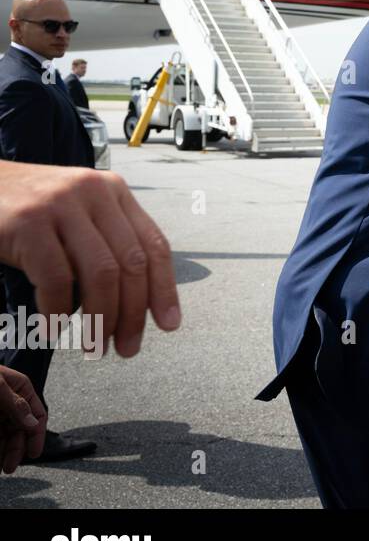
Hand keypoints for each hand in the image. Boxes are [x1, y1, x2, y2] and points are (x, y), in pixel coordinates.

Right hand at [0, 161, 179, 357]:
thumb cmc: (28, 210)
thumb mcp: (77, 213)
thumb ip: (106, 241)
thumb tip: (137, 300)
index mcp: (115, 191)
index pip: (154, 245)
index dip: (165, 289)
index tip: (169, 325)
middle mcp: (95, 193)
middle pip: (132, 264)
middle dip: (133, 314)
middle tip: (126, 349)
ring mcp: (62, 204)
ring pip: (101, 273)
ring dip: (101, 319)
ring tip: (93, 347)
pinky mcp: (29, 222)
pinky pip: (56, 278)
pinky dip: (57, 311)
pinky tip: (52, 330)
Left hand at [0, 366, 45, 472]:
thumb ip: (15, 404)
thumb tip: (32, 423)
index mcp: (21, 389)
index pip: (37, 414)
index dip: (37, 435)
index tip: (33, 453)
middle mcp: (11, 402)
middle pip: (20, 430)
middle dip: (15, 449)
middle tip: (8, 466)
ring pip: (5, 436)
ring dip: (3, 451)